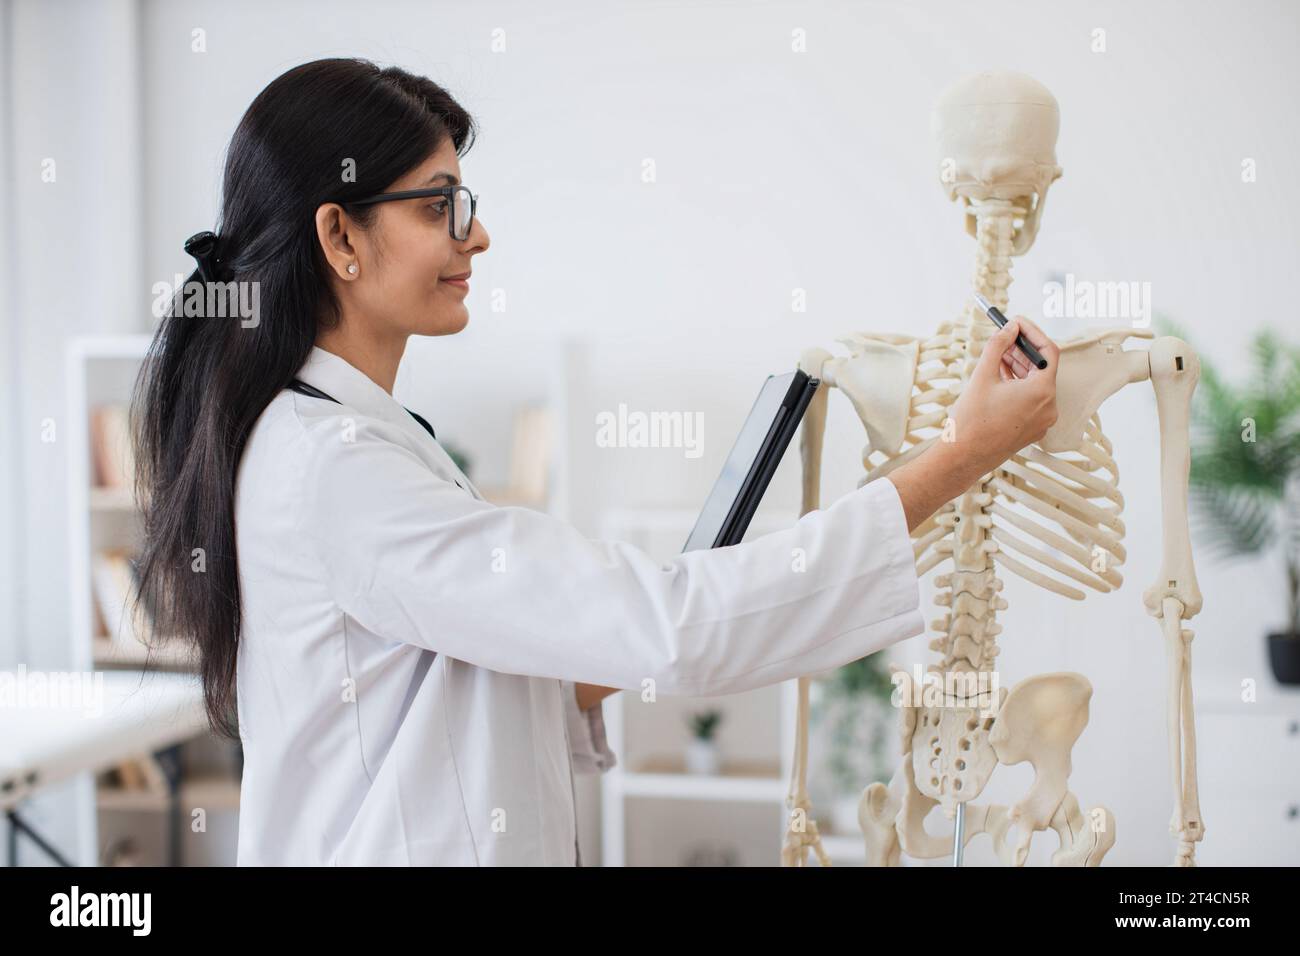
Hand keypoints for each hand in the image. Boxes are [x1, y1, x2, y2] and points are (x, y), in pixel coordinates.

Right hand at [885, 316, 1059, 531]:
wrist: (964, 457)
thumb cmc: (972, 420)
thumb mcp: (983, 376)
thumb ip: (998, 346)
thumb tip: (1009, 328)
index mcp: (1041, 392)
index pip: (1047, 351)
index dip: (1032, 333)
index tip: (1016, 323)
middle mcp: (1049, 407)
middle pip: (1042, 368)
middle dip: (1022, 350)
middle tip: (1004, 336)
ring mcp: (1042, 420)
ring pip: (1036, 384)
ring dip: (1019, 368)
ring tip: (998, 356)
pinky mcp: (1032, 429)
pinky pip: (1031, 400)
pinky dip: (1018, 386)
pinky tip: (1000, 378)